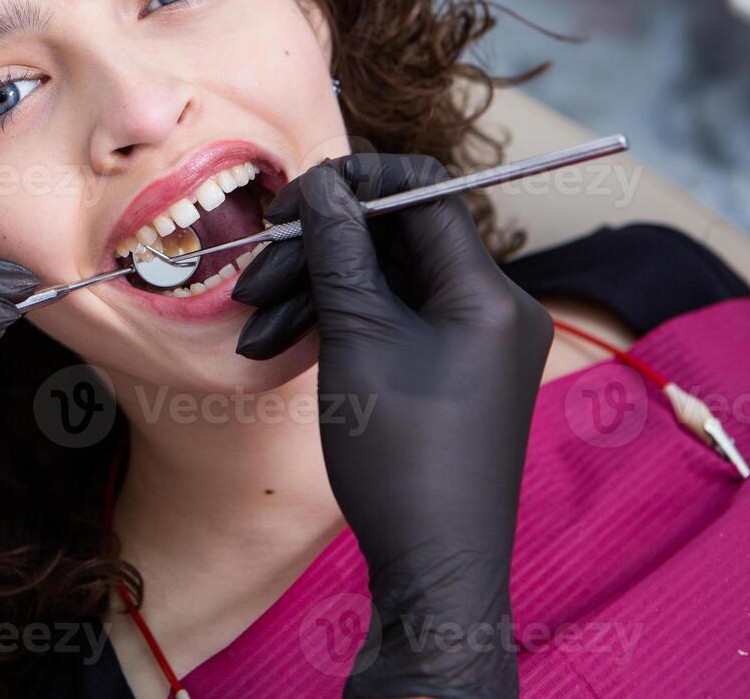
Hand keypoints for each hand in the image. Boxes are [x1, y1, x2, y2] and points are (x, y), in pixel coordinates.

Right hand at [232, 154, 552, 697]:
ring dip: (318, 294)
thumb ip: (340, 249)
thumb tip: (326, 182)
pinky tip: (281, 348)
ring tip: (255, 329)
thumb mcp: (358, 339)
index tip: (291, 204)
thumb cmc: (401, 456)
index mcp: (487, 291)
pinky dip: (342, 327)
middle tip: (255, 279)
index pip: (424, 192)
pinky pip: (396, 322)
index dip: (352, 184)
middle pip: (397, 240)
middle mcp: (493, 307)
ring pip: (387, 284)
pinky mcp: (454, 370)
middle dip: (318, 251)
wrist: (435, 566)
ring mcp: (475, 341)